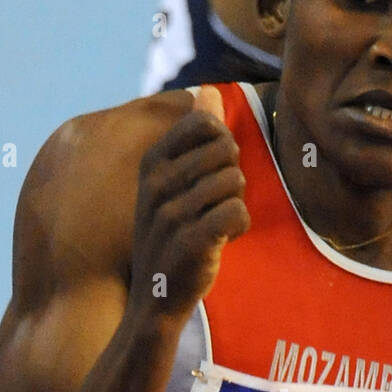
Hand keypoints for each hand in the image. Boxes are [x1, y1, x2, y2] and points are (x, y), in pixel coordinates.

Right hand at [128, 84, 249, 323]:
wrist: (154, 299)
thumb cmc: (170, 237)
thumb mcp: (172, 184)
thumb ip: (192, 137)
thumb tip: (208, 92)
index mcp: (152, 163)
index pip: (204, 124)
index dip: (221, 145)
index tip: (210, 173)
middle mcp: (157, 184)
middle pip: (226, 150)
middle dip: (231, 177)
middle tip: (214, 206)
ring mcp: (172, 212)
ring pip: (235, 181)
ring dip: (235, 205)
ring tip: (215, 226)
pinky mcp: (191, 240)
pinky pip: (238, 211)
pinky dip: (239, 227)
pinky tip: (223, 241)